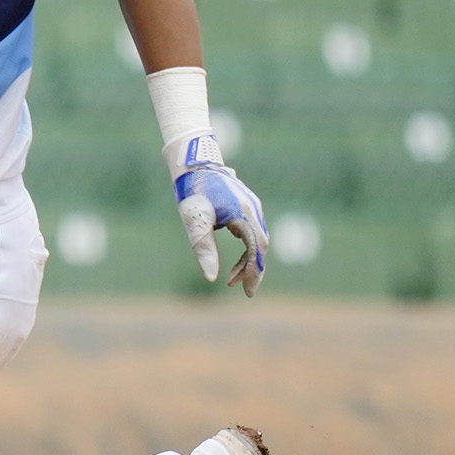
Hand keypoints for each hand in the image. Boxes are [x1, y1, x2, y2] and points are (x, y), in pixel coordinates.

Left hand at [168, 132, 266, 295]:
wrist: (195, 163)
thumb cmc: (193, 192)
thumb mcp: (195, 222)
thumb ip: (204, 249)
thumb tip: (211, 278)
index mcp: (244, 215)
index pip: (256, 251)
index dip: (253, 273)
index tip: (246, 292)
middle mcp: (254, 210)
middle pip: (262, 247)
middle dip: (253, 270)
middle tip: (241, 288)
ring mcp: (253, 205)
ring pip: (259, 239)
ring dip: (249, 259)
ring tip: (233, 277)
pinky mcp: (248, 204)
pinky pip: (254, 230)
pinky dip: (248, 247)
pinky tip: (237, 258)